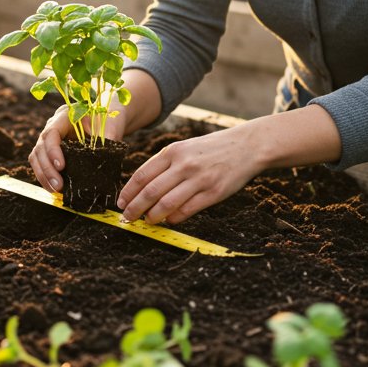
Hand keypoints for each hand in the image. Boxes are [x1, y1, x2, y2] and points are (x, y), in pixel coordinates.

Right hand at [28, 104, 132, 192]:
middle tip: (58, 185)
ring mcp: (49, 139)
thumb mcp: (109, 127)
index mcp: (64, 116)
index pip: (51, 133)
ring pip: (36, 157)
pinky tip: (54, 189)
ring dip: (43, 175)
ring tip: (55, 190)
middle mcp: (53, 126)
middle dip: (47, 168)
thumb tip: (102, 163)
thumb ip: (105, 141)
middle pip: (40, 147)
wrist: (105, 119)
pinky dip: (45, 176)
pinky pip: (41, 163)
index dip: (52, 150)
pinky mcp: (51, 151)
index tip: (61, 166)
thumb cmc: (107, 120)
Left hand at [116, 126, 264, 224]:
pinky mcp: (213, 192)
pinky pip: (187, 210)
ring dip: (153, 216)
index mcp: (173, 151)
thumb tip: (143, 188)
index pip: (143, 175)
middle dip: (135, 208)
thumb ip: (166, 165)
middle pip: (151, 192)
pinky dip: (174, 218)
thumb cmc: (212, 149)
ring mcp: (199, 179)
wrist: (247, 146)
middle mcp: (184, 165)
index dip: (129, 191)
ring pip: (166, 204)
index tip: (121, 203)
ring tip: (147, 221)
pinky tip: (169, 220)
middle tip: (128, 218)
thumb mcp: (185, 148)